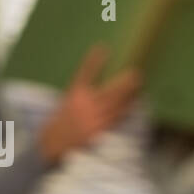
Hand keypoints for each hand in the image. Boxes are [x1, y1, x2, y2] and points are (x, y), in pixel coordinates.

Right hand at [38, 44, 141, 163]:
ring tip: (140, 86)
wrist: (53, 145)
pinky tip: (134, 103)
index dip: (94, 61)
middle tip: (136, 73)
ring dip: (130, 95)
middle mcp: (85, 106)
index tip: (103, 48)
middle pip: (110, 90)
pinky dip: (127, 109)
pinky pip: (118, 118)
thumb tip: (96, 77)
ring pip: (118, 104)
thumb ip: (81, 88)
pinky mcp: (101, 131)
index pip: (85, 74)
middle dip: (125, 82)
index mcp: (74, 95)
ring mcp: (94, 119)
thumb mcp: (66, 100)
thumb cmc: (61, 120)